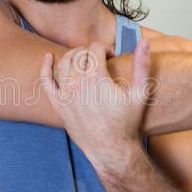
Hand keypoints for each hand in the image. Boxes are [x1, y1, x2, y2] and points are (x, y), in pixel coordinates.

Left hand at [40, 39, 152, 169]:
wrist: (110, 149)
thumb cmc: (126, 123)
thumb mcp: (139, 93)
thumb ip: (142, 65)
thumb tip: (145, 42)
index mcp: (96, 78)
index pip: (95, 48)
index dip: (105, 48)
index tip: (111, 56)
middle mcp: (78, 84)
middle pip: (80, 54)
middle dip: (91, 52)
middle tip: (100, 60)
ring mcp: (65, 94)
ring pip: (64, 62)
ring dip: (74, 56)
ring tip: (84, 60)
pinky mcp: (58, 104)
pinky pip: (46, 81)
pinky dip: (46, 67)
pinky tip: (48, 57)